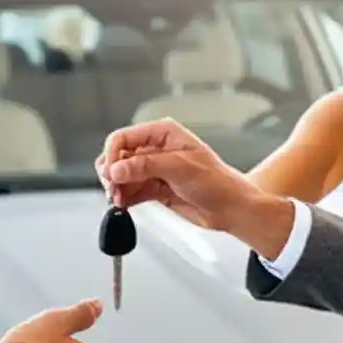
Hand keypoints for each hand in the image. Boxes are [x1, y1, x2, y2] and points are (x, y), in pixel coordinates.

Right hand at [95, 118, 257, 231]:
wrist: (231, 208)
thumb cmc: (218, 181)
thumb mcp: (180, 168)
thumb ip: (145, 166)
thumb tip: (117, 169)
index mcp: (163, 133)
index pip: (124, 138)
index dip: (112, 155)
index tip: (111, 174)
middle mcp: (156, 149)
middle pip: (118, 156)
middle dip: (112, 173)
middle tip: (114, 189)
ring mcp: (154, 169)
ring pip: (122, 175)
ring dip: (117, 188)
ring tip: (120, 200)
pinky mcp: (154, 188)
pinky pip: (130, 190)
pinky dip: (124, 198)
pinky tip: (125, 205)